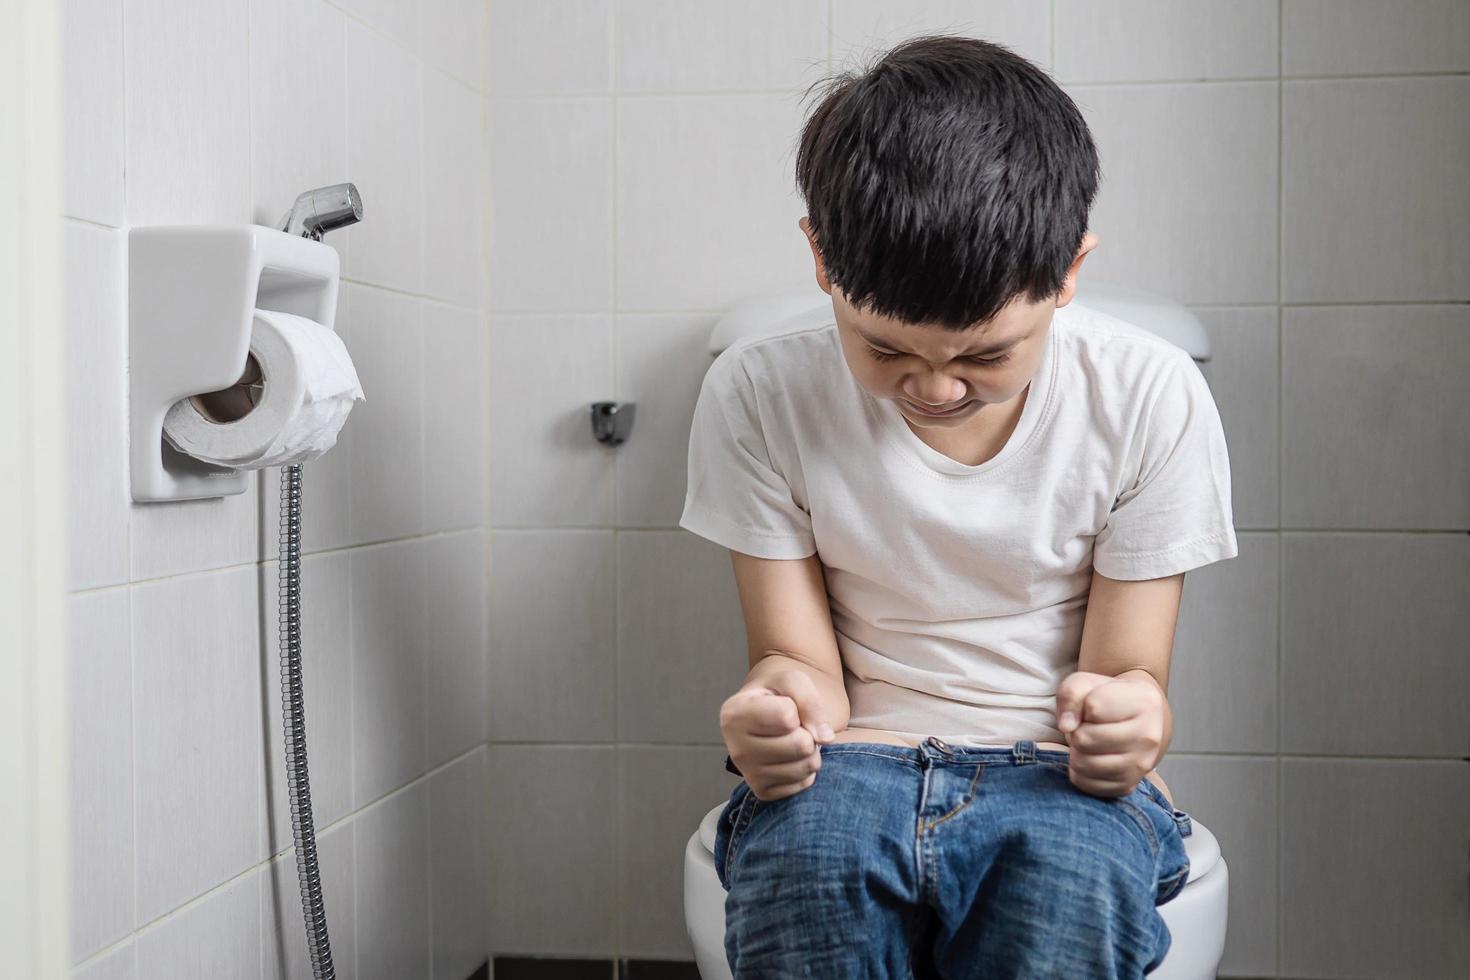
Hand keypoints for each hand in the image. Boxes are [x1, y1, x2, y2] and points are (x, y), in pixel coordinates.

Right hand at [719, 667, 835, 801]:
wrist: (770, 713)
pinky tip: (790, 757)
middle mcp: (735, 748)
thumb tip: (824, 738)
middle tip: (794, 726)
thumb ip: (809, 700)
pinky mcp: (763, 792)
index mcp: (734, 714)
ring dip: (810, 751)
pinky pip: (804, 784)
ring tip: (793, 739)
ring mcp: (748, 775)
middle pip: (800, 745)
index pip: (787, 717)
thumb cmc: (779, 694)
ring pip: (806, 767)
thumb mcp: (792, 680)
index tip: (784, 705)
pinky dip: (805, 769)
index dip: (796, 708)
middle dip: (808, 732)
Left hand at [1054, 669, 1165, 797]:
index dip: (1082, 706)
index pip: (1092, 707)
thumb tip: (1067, 726)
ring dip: (1075, 752)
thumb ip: (1071, 694)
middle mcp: (1150, 736)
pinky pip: (1087, 784)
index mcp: (1145, 702)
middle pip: (1085, 739)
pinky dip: (1078, 772)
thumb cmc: (1105, 697)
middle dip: (1076, 731)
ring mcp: (1142, 765)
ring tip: (1087, 741)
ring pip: (1084, 764)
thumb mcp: (1085, 684)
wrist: (1133, 719)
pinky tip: (1089, 757)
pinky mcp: (1128, 785)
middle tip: (1086, 726)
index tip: (1093, 706)